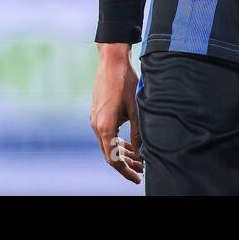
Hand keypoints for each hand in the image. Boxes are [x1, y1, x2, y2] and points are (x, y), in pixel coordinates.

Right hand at [89, 44, 143, 182]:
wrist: (111, 61)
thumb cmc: (126, 82)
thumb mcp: (136, 109)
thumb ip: (137, 134)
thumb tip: (142, 153)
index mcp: (105, 127)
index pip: (113, 159)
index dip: (126, 171)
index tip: (138, 178)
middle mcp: (97, 126)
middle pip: (110, 154)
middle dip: (127, 163)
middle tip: (143, 169)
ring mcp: (95, 119)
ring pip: (108, 144)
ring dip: (123, 152)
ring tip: (140, 158)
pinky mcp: (97, 114)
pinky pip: (107, 134)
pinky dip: (117, 141)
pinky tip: (129, 143)